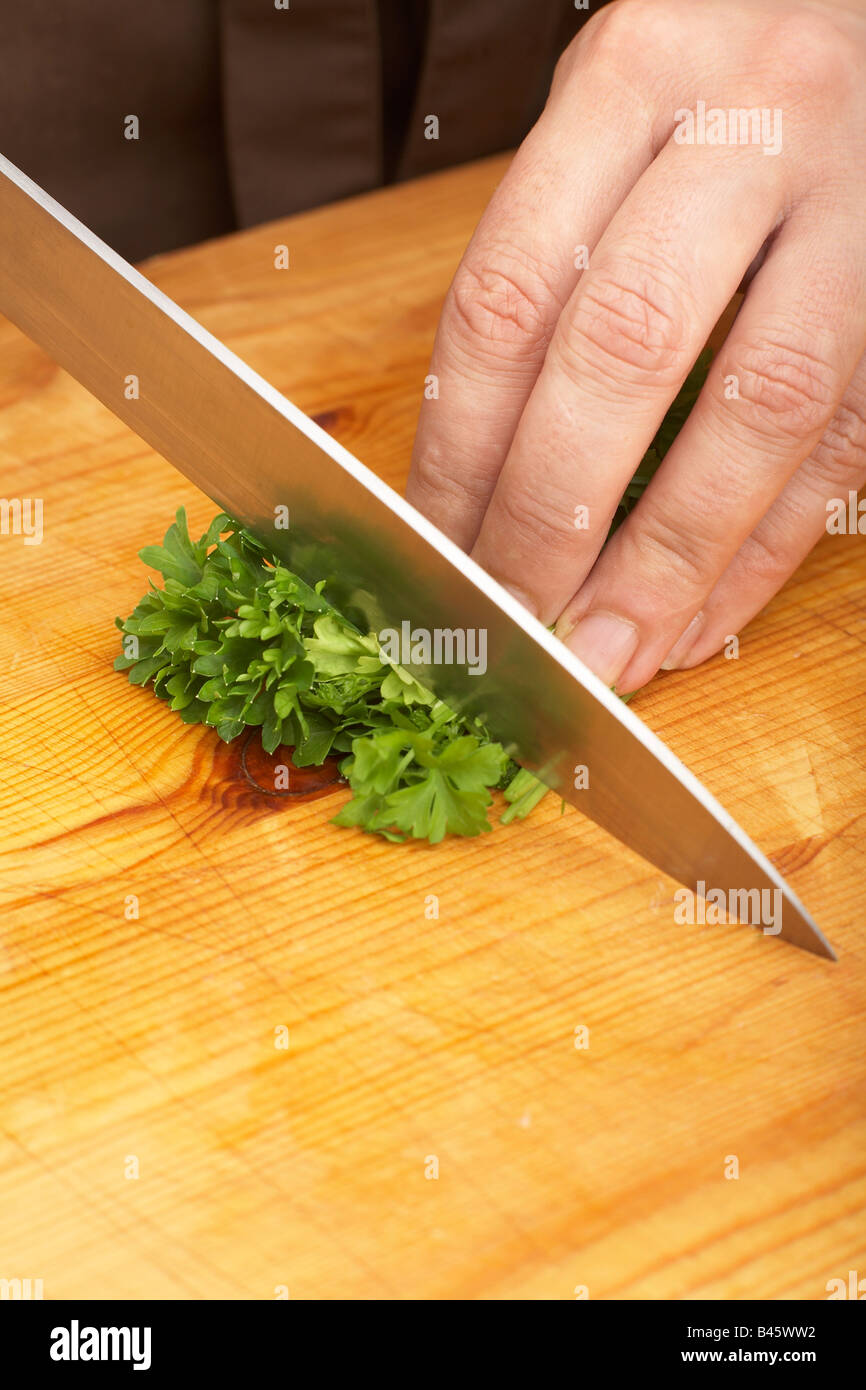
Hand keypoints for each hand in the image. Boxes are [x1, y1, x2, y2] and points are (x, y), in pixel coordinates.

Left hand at [406, 0, 865, 690]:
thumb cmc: (717, 86)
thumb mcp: (612, 121)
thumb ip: (548, 265)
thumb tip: (472, 481)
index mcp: (636, 74)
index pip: (511, 294)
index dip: (460, 448)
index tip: (433, 550)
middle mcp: (753, 124)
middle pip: (625, 349)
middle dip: (553, 514)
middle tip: (511, 622)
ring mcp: (856, 206)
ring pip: (759, 408)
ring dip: (670, 559)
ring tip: (607, 653)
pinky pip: (844, 442)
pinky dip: (766, 551)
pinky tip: (699, 619)